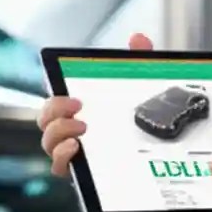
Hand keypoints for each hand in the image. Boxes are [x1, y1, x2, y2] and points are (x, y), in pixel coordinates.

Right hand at [37, 33, 153, 176]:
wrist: (164, 161)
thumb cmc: (142, 123)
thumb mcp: (143, 90)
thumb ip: (139, 64)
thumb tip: (138, 39)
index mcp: (84, 111)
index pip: (58, 101)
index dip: (56, 97)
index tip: (74, 96)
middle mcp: (74, 132)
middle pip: (46, 120)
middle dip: (54, 111)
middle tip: (78, 108)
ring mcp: (76, 154)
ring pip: (49, 144)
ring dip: (57, 134)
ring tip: (81, 131)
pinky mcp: (83, 173)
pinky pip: (59, 168)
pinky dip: (61, 158)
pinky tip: (76, 150)